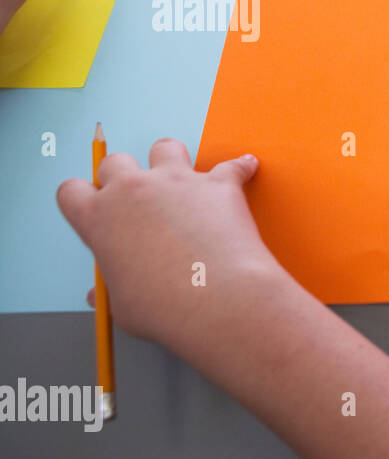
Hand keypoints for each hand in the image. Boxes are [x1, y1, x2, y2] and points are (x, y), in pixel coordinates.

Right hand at [56, 138, 289, 356]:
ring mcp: (176, 181)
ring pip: (165, 148)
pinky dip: (241, 168)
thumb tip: (99, 297)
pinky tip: (247, 169)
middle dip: (124, 175)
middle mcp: (132, 190)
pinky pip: (233, 165)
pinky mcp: (218, 183)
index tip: (98, 208)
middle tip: (139, 198)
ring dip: (172, 159)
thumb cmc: (165, 310)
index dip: (84, 199)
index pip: (72, 191)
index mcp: (98, 218)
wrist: (216, 299)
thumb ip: (111, 289)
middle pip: (116, 163)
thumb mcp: (121, 305)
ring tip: (182, 177)